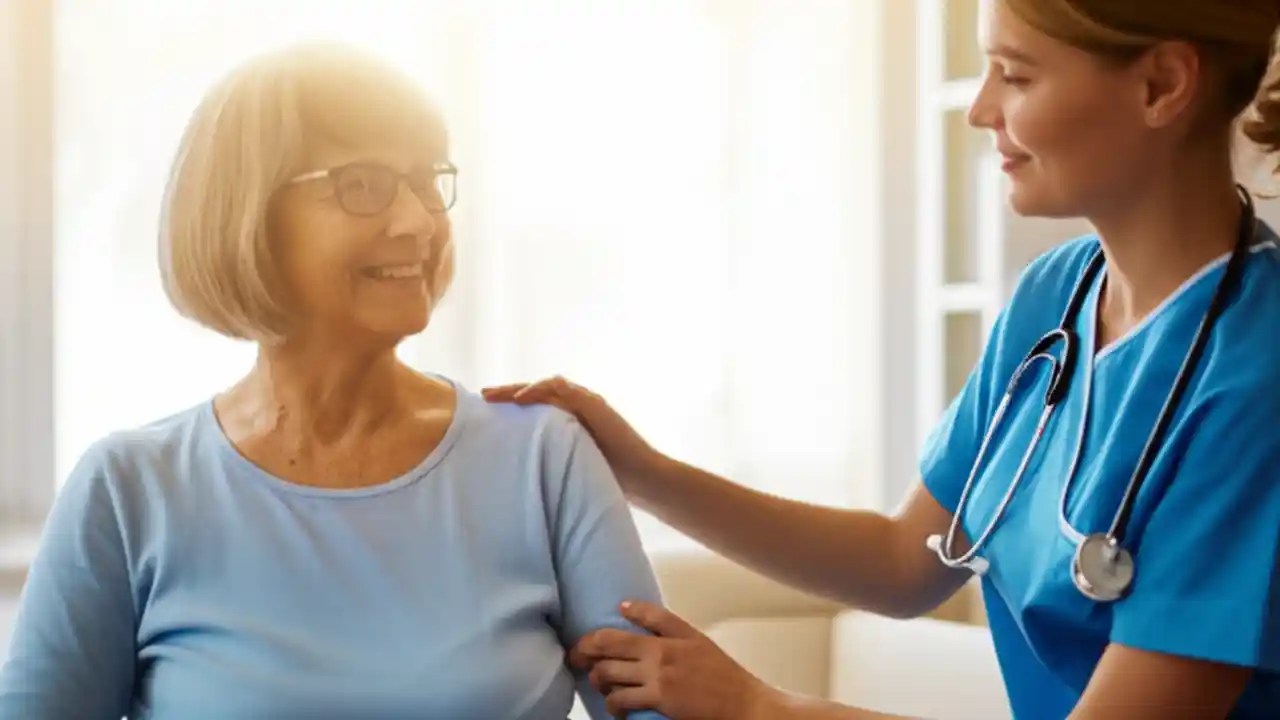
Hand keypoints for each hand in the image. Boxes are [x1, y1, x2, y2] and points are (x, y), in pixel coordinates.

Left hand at [481, 376, 662, 489]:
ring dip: (518, 389)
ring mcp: (588, 403)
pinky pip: (564, 390)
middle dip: (508, 393)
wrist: (643, 479)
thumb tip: (517, 478)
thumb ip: (550, 462)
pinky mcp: (596, 405)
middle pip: (536, 392)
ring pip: (547, 386)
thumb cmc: (609, 479)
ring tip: (494, 396)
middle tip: (482, 398)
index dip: (511, 406)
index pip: (536, 406)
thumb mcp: (570, 468)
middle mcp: (577, 407)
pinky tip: (522, 399)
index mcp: (570, 420)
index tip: (484, 413)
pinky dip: (541, 391)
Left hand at [571, 601, 779, 719]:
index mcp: (665, 637)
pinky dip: (613, 706)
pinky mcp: (660, 701)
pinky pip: (623, 702)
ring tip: (601, 686)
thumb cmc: (719, 670)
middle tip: (577, 664)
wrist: (741, 701)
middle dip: (583, 657)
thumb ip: (659, 621)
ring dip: (598, 682)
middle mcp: (658, 654)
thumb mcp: (693, 636)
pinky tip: (616, 709)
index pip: (616, 631)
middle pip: (606, 650)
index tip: (581, 645)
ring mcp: (658, 679)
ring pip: (610, 676)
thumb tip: (623, 605)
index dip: (590, 639)